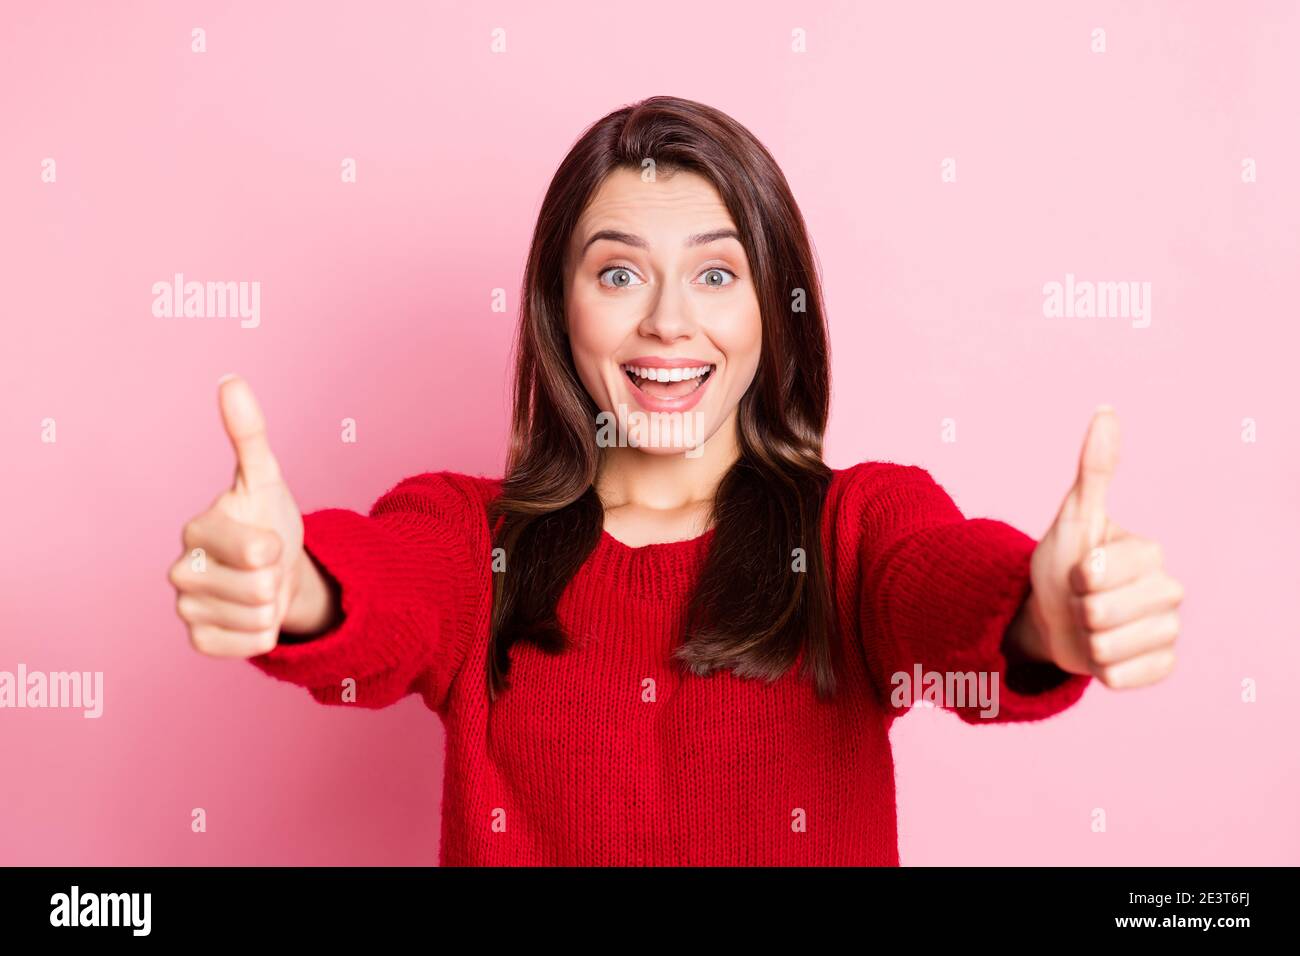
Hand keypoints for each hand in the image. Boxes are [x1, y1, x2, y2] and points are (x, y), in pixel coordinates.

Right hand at [167, 375, 309, 656]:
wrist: (277, 569)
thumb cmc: (267, 520)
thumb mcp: (266, 478)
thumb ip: (248, 433)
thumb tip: (231, 381)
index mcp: (196, 528)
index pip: (255, 551)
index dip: (275, 548)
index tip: (270, 538)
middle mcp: (180, 568)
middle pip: (259, 588)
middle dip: (277, 577)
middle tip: (267, 566)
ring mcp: (186, 607)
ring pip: (256, 619)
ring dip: (273, 606)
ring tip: (262, 586)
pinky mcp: (199, 640)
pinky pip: (246, 646)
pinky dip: (262, 634)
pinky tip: (253, 614)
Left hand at [1021, 407, 1183, 687]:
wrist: (1054, 614)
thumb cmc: (1063, 562)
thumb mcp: (1074, 516)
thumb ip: (1094, 470)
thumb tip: (1106, 411)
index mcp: (1150, 554)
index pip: (1100, 574)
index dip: (1076, 575)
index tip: (1078, 570)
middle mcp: (1168, 592)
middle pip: (1103, 615)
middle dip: (1076, 609)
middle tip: (1079, 600)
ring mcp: (1167, 631)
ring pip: (1109, 649)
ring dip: (1084, 641)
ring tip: (1087, 626)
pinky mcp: (1160, 666)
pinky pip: (1122, 678)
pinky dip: (1100, 671)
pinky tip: (1102, 654)